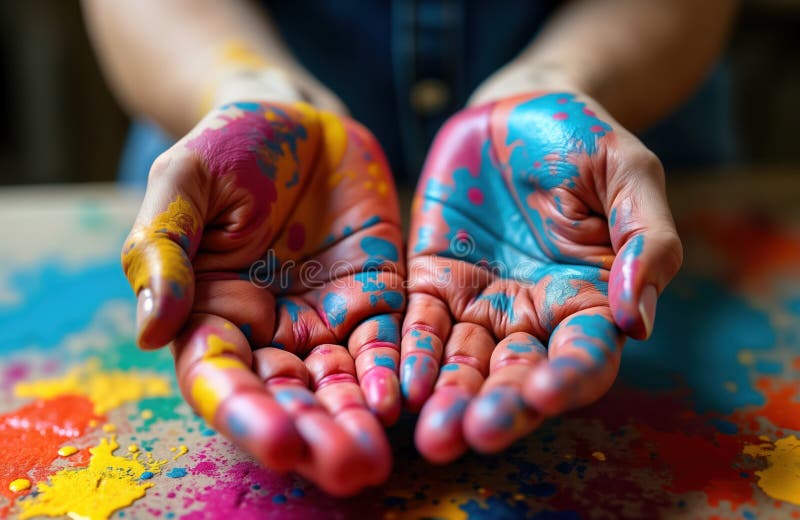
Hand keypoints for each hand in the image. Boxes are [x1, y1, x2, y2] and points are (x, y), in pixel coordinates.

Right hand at [121, 102, 404, 494]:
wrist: (295, 119)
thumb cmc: (228, 145)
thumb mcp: (184, 183)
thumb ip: (163, 250)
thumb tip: (150, 330)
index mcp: (212, 312)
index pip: (222, 379)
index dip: (248, 414)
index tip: (280, 443)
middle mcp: (269, 331)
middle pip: (288, 397)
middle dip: (316, 436)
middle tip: (347, 466)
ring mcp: (324, 318)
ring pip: (339, 383)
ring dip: (356, 420)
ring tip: (375, 454)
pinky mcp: (374, 296)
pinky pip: (385, 343)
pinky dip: (392, 372)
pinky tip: (403, 398)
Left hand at [401, 92, 681, 461]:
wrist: (518, 108)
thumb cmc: (584, 139)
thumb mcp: (630, 173)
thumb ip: (645, 241)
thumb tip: (637, 321)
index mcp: (590, 298)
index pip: (583, 355)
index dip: (566, 379)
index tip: (543, 394)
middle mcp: (533, 314)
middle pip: (517, 374)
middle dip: (496, 407)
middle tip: (470, 435)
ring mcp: (480, 301)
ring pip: (464, 361)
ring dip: (448, 396)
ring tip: (432, 432)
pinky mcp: (433, 279)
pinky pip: (418, 324)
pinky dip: (410, 353)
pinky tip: (400, 383)